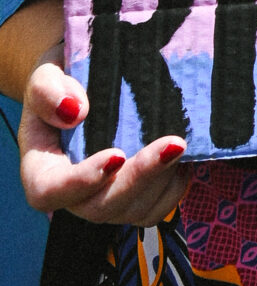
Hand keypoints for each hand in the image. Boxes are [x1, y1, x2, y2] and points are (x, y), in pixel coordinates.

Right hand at [18, 52, 188, 225]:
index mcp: (41, 168)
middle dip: (139, 178)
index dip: (81, 182)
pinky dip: (175, 186)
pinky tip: (186, 156)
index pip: (49, 192)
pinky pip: (157, 208)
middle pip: (100, 207)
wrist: (91, 82)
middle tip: (174, 144)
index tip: (117, 154)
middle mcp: (72, 193)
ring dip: (163, 181)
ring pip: (133, 211)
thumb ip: (47, 90)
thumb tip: (74, 112)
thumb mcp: (47, 73)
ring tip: (182, 143)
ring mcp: (105, 200)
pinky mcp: (135, 200)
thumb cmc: (64, 83)